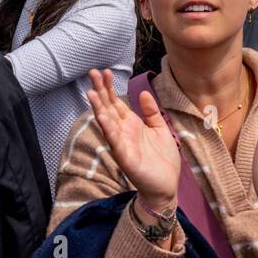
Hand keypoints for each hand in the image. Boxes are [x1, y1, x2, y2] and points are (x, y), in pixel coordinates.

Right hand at [85, 69, 180, 210]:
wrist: (167, 185)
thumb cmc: (162, 158)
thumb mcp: (160, 128)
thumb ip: (151, 112)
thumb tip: (143, 92)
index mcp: (131, 124)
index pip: (116, 102)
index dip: (109, 87)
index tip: (104, 71)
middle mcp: (123, 131)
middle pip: (109, 107)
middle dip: (101, 90)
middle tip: (93, 72)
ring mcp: (122, 144)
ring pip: (107, 122)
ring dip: (99, 107)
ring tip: (91, 92)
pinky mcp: (125, 157)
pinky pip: (114, 140)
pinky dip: (107, 128)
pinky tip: (102, 116)